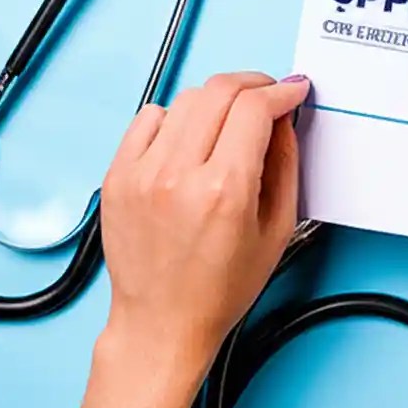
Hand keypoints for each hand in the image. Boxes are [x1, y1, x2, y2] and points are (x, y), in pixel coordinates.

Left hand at [80, 71, 309, 407]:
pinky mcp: (116, 177)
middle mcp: (178, 176)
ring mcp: (141, 174)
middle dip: (253, 84)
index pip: (255, 107)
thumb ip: (285, 164)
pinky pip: (147, 117)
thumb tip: (284, 119)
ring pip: (184, 98)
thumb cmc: (219, 289)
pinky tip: (188, 136)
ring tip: (229, 119)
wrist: (162, 323)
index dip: (281, 91)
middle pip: (219, 91)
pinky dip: (174, 116)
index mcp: (224, 191)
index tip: (292, 91)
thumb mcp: (277, 229)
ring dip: (216, 99)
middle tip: (267, 95)